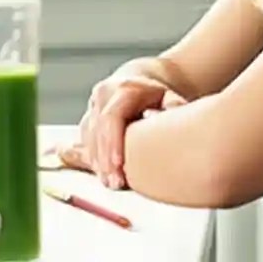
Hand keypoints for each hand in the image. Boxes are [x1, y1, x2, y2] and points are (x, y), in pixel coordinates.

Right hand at [78, 73, 184, 188]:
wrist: (138, 79)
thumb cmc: (155, 93)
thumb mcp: (169, 95)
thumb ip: (174, 107)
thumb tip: (176, 118)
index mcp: (123, 89)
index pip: (112, 117)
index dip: (113, 141)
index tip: (119, 164)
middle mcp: (103, 95)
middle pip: (98, 130)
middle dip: (105, 159)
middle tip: (115, 183)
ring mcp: (92, 106)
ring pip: (89, 137)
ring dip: (97, 161)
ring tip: (109, 182)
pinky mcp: (87, 117)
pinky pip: (86, 139)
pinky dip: (92, 157)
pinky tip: (102, 174)